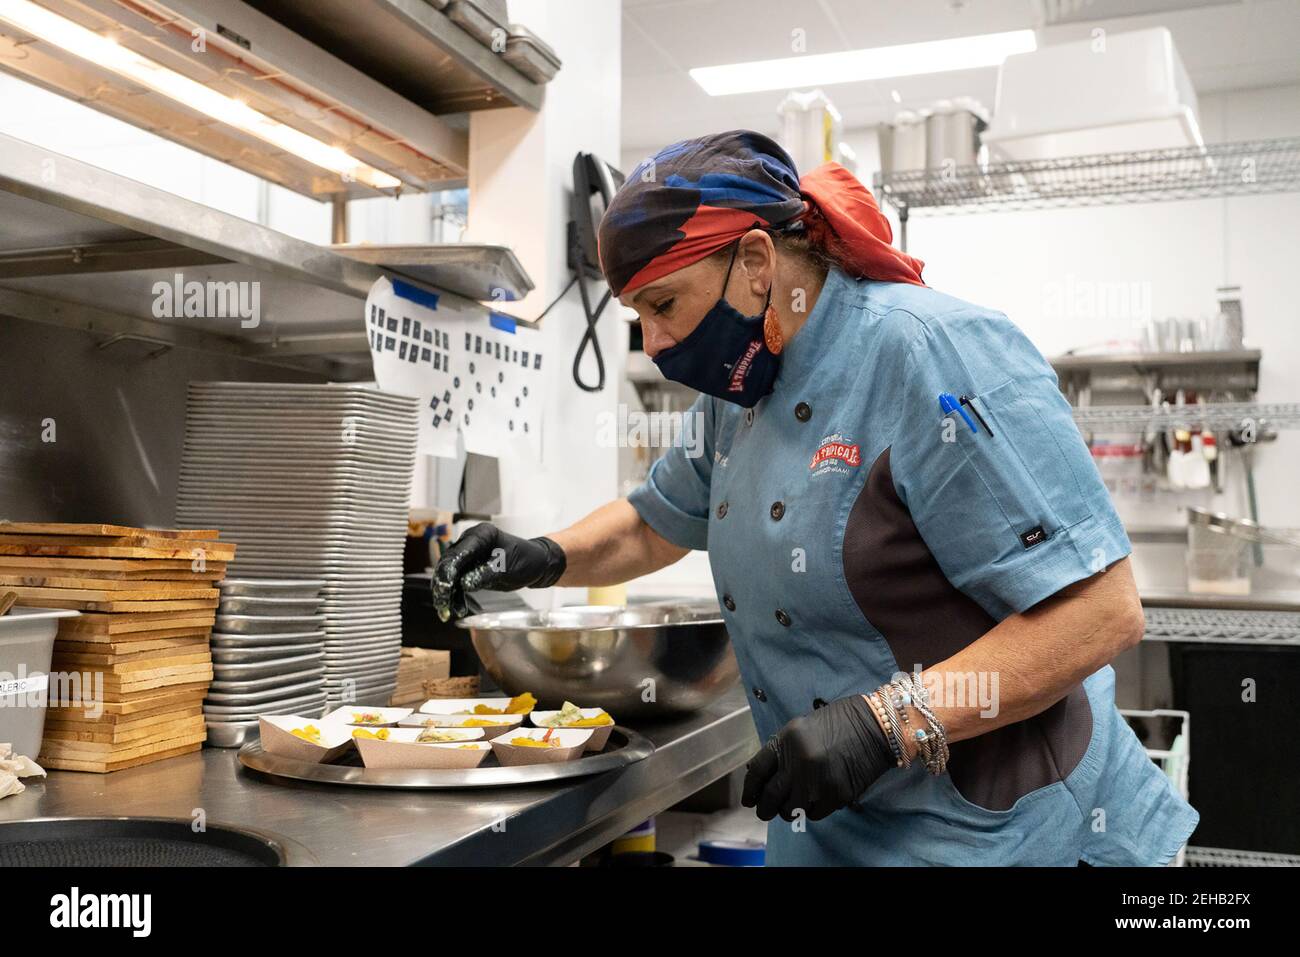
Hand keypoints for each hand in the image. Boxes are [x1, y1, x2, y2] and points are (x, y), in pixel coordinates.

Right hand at [431, 523, 566, 620]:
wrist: (536, 565)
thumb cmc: (527, 559)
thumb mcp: (509, 567)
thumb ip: (486, 573)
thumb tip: (464, 584)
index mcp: (482, 535)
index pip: (459, 552)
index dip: (449, 570)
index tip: (446, 588)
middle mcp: (471, 541)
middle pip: (448, 563)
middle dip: (443, 585)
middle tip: (442, 604)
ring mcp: (468, 555)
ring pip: (449, 574)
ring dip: (446, 593)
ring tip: (447, 611)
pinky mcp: (469, 568)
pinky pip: (457, 582)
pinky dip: (455, 595)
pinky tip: (457, 608)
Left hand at [741, 694, 893, 821]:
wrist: (874, 727)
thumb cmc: (836, 724)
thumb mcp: (799, 729)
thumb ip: (780, 751)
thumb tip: (757, 776)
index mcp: (786, 741)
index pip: (757, 772)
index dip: (749, 789)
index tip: (749, 800)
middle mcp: (798, 763)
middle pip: (770, 797)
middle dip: (765, 808)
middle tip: (766, 811)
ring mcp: (817, 781)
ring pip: (790, 810)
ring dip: (789, 811)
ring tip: (794, 805)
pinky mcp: (835, 796)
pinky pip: (813, 814)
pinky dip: (811, 811)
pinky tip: (815, 800)